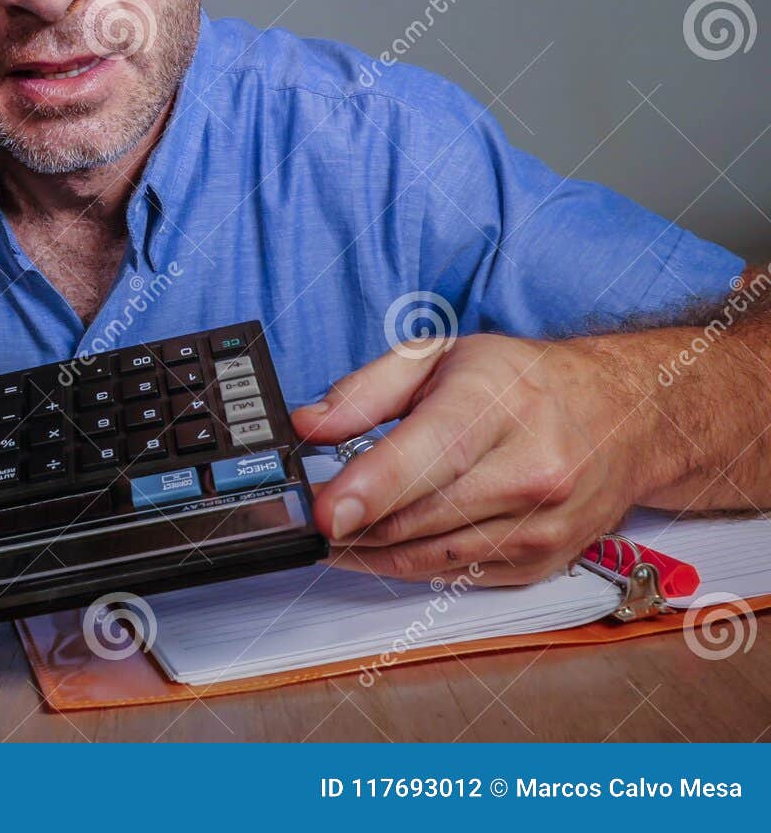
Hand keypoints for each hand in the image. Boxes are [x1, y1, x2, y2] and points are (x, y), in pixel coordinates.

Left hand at [292, 334, 650, 585]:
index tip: (324, 511)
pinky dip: (406, 564)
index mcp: (499, 405)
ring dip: (370, 550)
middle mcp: (530, 471)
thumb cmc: (524, 382)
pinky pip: (451, 576)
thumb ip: (366, 391)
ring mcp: (540, 525)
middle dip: (352, 522)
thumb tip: (307, 426)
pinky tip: (379, 545)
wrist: (625, 416)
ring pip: (429, 555)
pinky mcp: (540, 562)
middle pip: (418, 516)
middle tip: (310, 514)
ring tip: (335, 530)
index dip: (371, 489)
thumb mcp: (439, 357)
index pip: (430, 456)